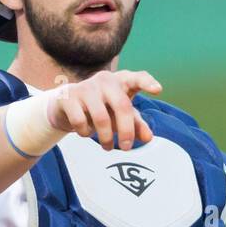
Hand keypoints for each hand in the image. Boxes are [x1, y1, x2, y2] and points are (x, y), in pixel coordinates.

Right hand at [46, 69, 161, 150]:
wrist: (67, 102)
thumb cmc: (102, 107)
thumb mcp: (120, 115)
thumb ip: (135, 124)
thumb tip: (148, 138)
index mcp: (121, 81)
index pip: (137, 78)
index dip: (147, 82)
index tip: (158, 90)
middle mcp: (105, 80)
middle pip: (122, 106)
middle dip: (126, 131)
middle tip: (127, 148)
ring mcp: (86, 87)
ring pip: (101, 118)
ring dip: (106, 138)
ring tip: (107, 146)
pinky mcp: (69, 97)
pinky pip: (80, 121)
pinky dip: (85, 133)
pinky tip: (86, 132)